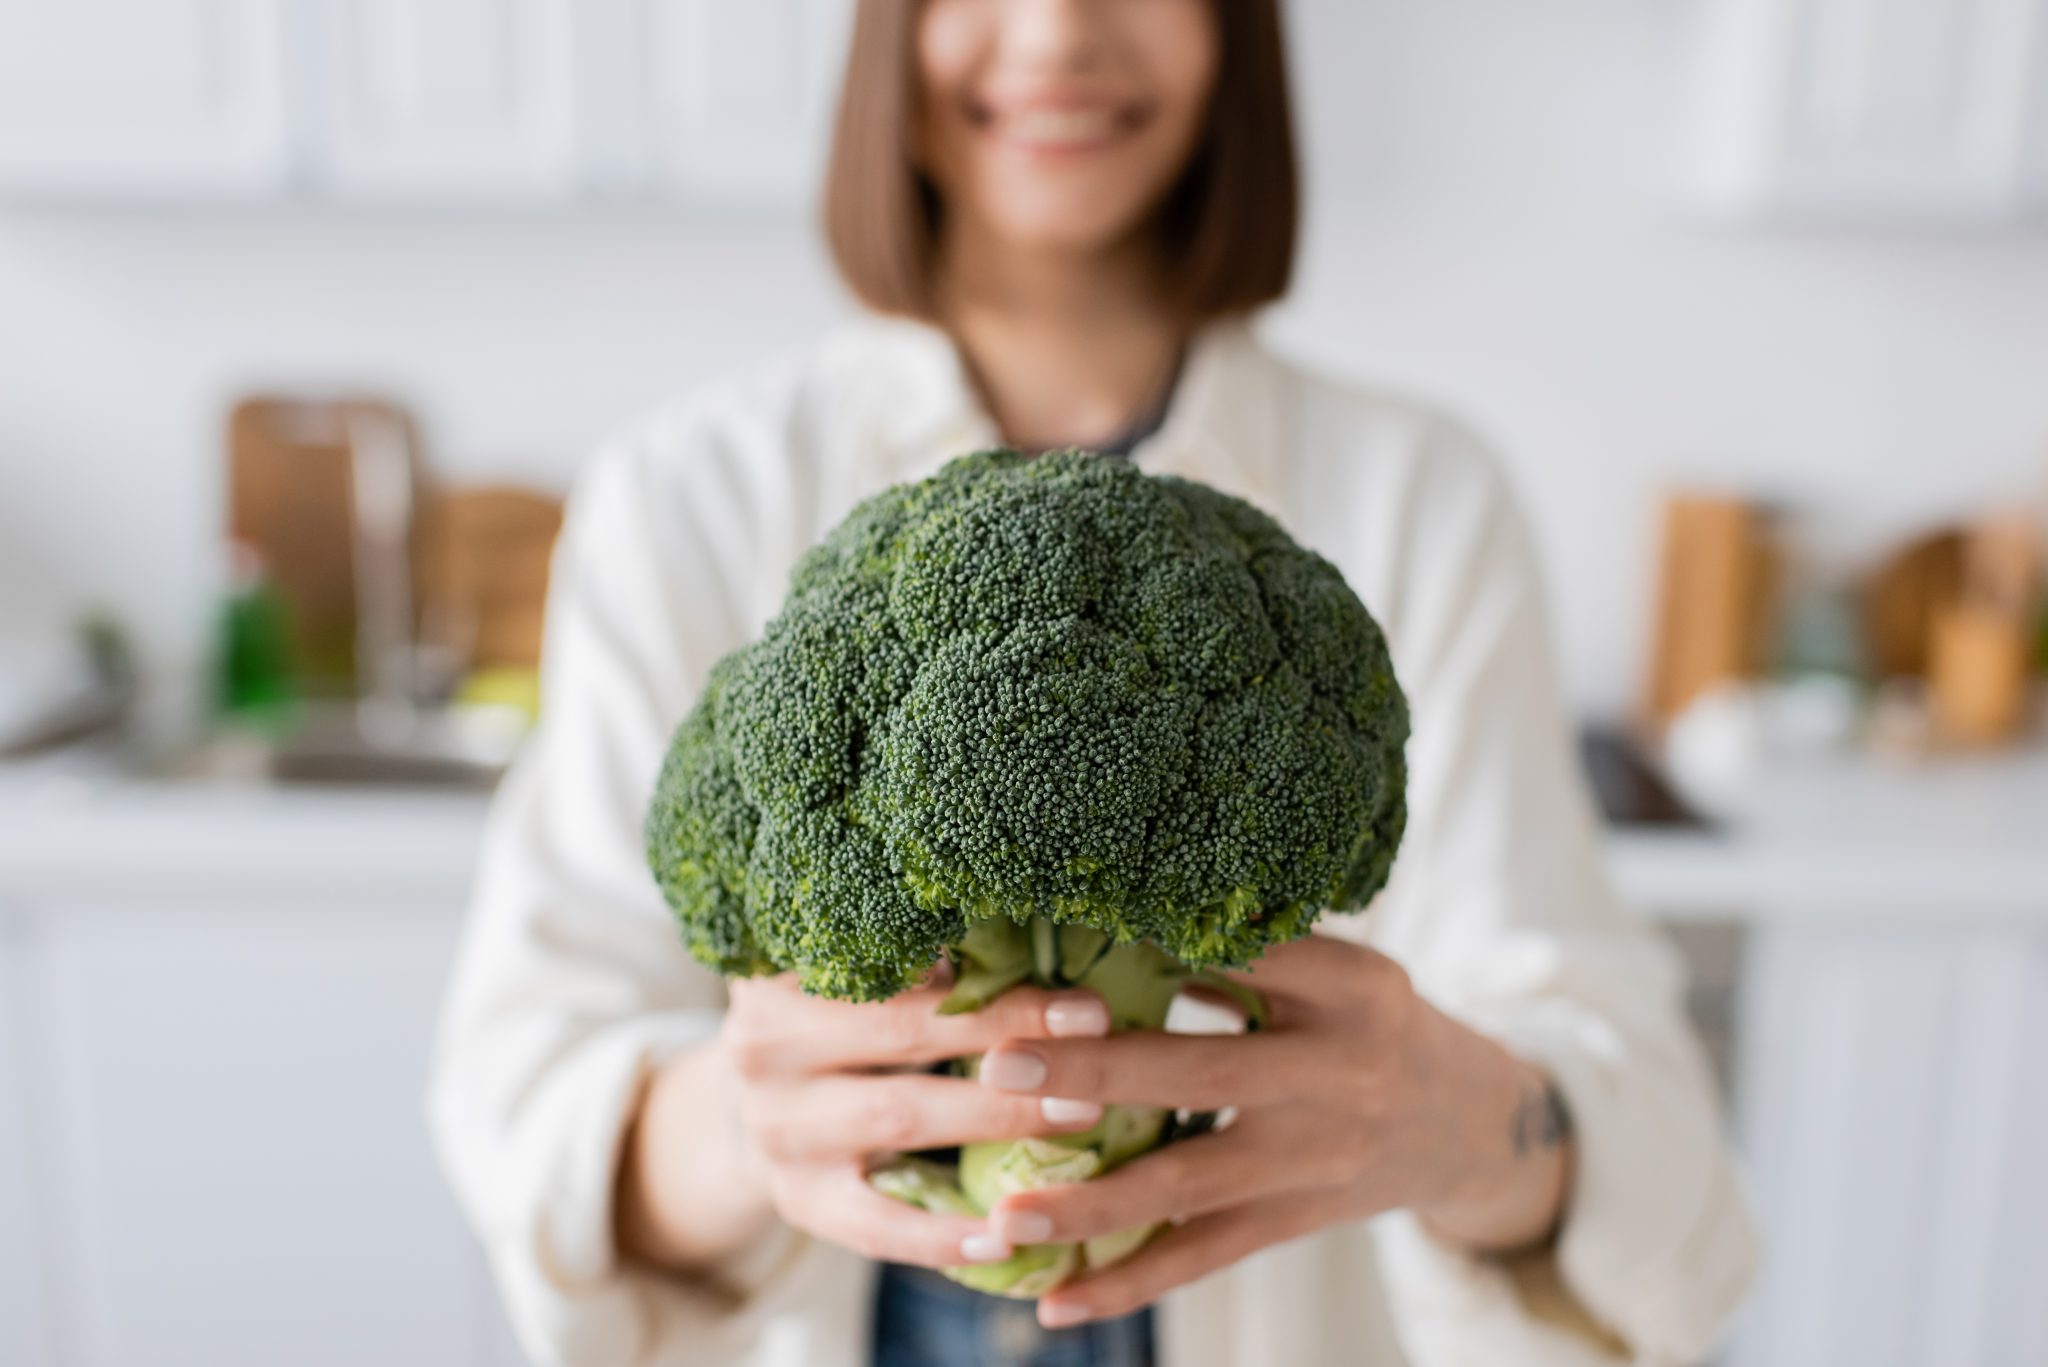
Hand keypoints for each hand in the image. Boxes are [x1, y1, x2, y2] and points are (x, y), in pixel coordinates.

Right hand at [618, 969, 1114, 1273]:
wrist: (756, 1105)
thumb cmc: (837, 1019)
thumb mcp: (852, 974)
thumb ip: (923, 956)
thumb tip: (1049, 933)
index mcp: (787, 970)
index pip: (893, 959)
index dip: (985, 971)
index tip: (1075, 990)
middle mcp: (766, 1047)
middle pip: (902, 1032)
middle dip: (1008, 1032)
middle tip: (1096, 1036)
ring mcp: (779, 1129)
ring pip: (897, 1118)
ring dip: (997, 1115)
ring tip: (1081, 1114)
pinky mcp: (797, 1199)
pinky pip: (874, 1224)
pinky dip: (940, 1234)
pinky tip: (1005, 1238)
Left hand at [972, 935, 1573, 1327]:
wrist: (1463, 1120)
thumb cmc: (1366, 1020)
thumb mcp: (1335, 966)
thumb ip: (1245, 951)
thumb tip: (1106, 921)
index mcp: (1349, 985)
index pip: (1250, 956)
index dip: (1161, 944)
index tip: (1070, 933)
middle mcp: (1338, 1072)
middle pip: (1204, 1073)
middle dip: (1097, 1073)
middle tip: (1001, 1067)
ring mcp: (1316, 1158)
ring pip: (1192, 1184)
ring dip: (1093, 1206)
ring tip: (1006, 1217)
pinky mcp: (1294, 1220)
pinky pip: (1203, 1257)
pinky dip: (1128, 1282)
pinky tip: (1056, 1302)